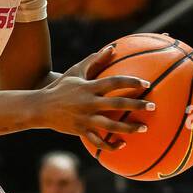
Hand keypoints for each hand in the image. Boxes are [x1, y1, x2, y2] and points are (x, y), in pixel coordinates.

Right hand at [36, 43, 152, 148]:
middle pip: (117, 104)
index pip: (114, 82)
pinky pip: (98, 141)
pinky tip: (122, 145)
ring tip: (143, 128)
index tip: (146, 84)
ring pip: (111, 126)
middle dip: (136, 105)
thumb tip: (112, 47)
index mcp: (89, 87)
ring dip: (129, 128)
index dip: (131, 82)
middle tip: (152, 107)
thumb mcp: (76, 72)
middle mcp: (88, 103)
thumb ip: (95, 60)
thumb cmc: (61, 87)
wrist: (40, 107)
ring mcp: (85, 118)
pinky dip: (110, 145)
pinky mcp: (81, 131)